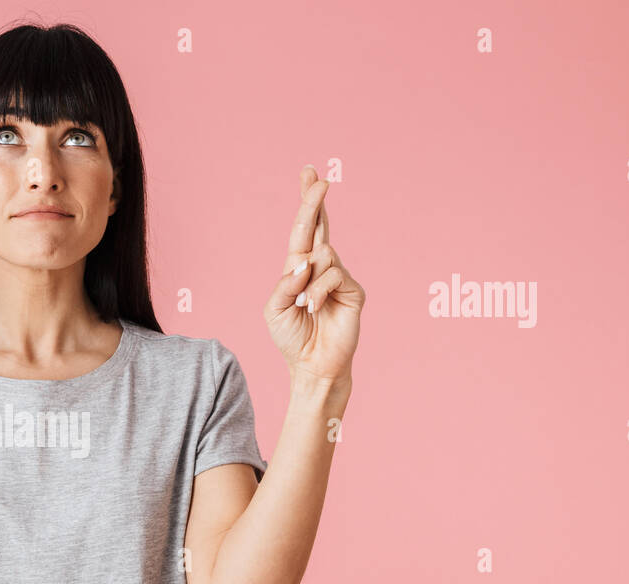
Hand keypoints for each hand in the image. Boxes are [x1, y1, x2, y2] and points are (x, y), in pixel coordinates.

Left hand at [262, 165, 363, 385]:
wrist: (311, 365)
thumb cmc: (291, 338)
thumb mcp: (275, 309)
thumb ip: (285, 283)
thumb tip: (305, 260)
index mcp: (299, 268)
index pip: (303, 230)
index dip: (307, 203)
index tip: (309, 174)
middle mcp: (320, 267)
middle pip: (319, 225)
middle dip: (315, 200)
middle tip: (317, 178)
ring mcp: (338, 277)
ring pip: (323, 253)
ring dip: (307, 280)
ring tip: (305, 305)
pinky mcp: (353, 289)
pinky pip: (333, 274)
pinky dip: (318, 291)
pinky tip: (315, 308)